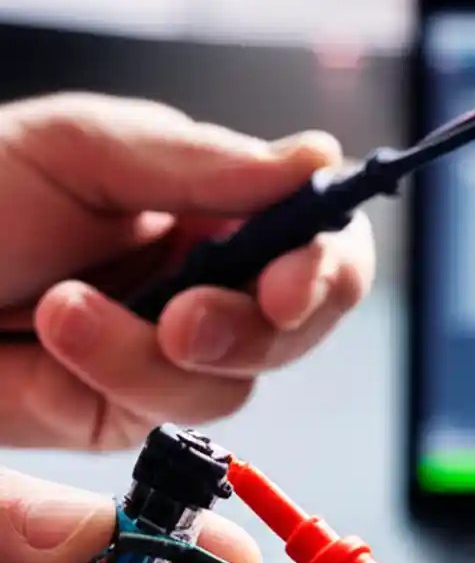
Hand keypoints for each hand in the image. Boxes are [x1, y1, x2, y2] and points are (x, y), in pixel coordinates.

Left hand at [0, 92, 375, 449]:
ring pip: (238, 380)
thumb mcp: (87, 150)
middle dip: (252, 328)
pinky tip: (57, 332)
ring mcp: (176, 348)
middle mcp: (212, 277)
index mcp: (219, 205)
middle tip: (188, 318)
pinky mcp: (130, 405)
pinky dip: (115, 372)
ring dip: (158, 354)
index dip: (328, 267)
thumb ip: (207, 164)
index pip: (320, 240)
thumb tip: (319, 161)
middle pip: (300, 325)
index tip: (293, 287)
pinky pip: (166, 412)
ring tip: (67, 307)